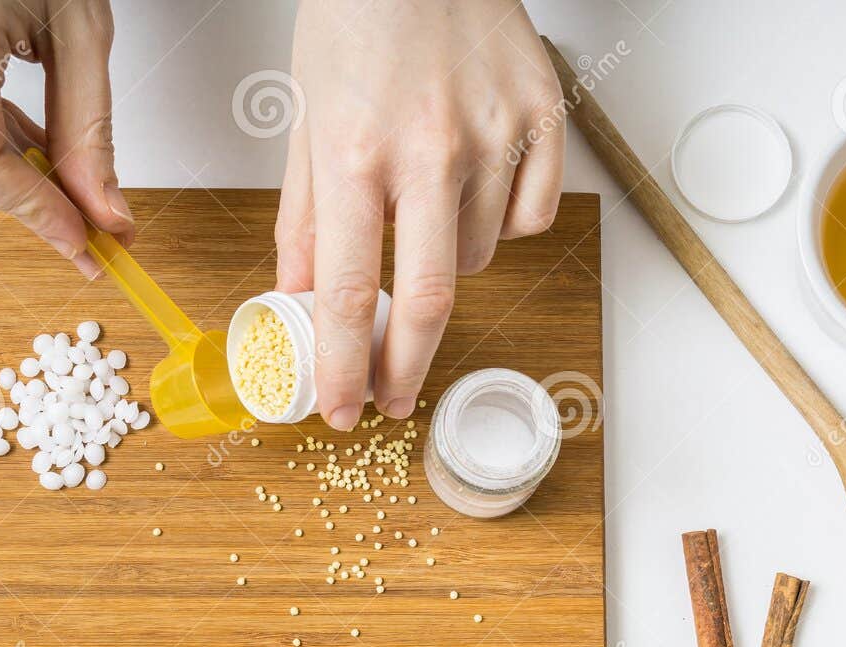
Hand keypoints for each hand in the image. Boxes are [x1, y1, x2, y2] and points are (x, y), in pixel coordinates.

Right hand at [0, 0, 131, 277]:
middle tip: (98, 234)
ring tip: (78, 188)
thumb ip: (92, 131)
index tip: (84, 242)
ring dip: (22, 175)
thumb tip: (107, 215)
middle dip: (38, 203)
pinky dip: (2, 142)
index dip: (32, 211)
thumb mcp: (84, 32)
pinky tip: (39, 147)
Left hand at [276, 0, 564, 428]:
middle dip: (407, 366)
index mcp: (355, 150)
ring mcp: (495, 135)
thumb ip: (304, 217)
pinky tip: (474, 186)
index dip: (345, 364)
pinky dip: (500, 224)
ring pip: (477, 256)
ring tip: (424, 209)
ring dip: (445, 263)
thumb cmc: (357, 20)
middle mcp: (429, 149)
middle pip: (431, 297)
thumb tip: (299, 297)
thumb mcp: (307, 118)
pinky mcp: (546, 120)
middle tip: (393, 396)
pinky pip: (530, 219)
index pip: (350, 290)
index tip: (343, 409)